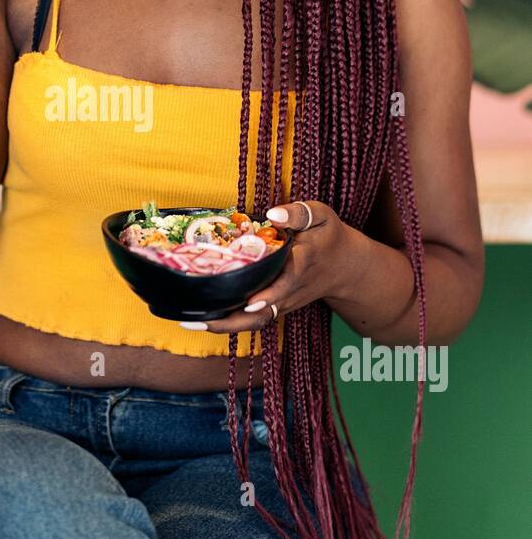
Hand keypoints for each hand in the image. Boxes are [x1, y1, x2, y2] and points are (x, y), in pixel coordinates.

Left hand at [205, 199, 351, 334]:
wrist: (346, 268)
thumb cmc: (329, 237)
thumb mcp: (321, 216)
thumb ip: (299, 212)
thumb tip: (272, 213)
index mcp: (301, 264)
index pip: (286, 283)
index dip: (269, 294)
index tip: (249, 301)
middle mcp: (291, 290)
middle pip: (263, 314)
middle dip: (232, 322)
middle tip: (200, 321)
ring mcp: (284, 303)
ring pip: (255, 321)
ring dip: (226, 326)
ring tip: (192, 323)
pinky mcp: (278, 307)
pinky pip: (254, 319)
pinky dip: (230, 322)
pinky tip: (204, 318)